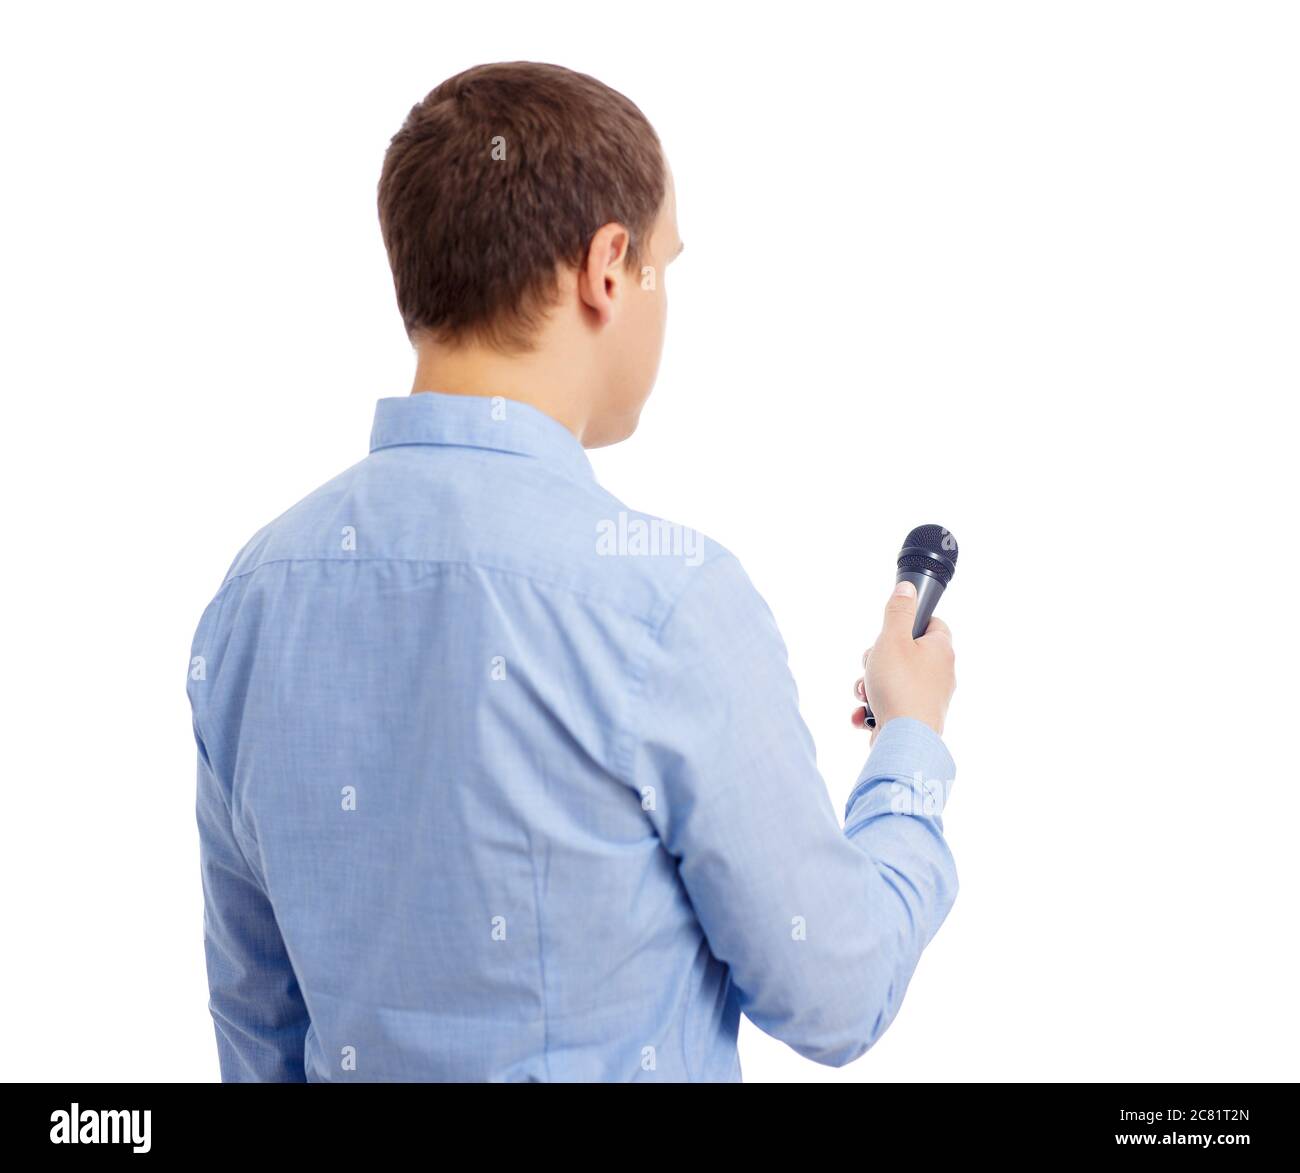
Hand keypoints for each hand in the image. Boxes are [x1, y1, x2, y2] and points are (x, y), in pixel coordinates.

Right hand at [850, 579, 954, 740]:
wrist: (905, 741)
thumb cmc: (900, 687)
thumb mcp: (892, 639)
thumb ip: (898, 611)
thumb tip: (907, 589)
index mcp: (941, 650)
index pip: (932, 624)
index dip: (909, 623)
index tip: (890, 631)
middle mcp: (941, 674)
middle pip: (906, 654)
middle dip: (878, 660)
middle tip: (871, 665)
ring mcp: (929, 699)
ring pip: (895, 681)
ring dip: (872, 686)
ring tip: (865, 693)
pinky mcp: (917, 720)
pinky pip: (892, 706)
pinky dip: (875, 709)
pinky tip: (865, 715)